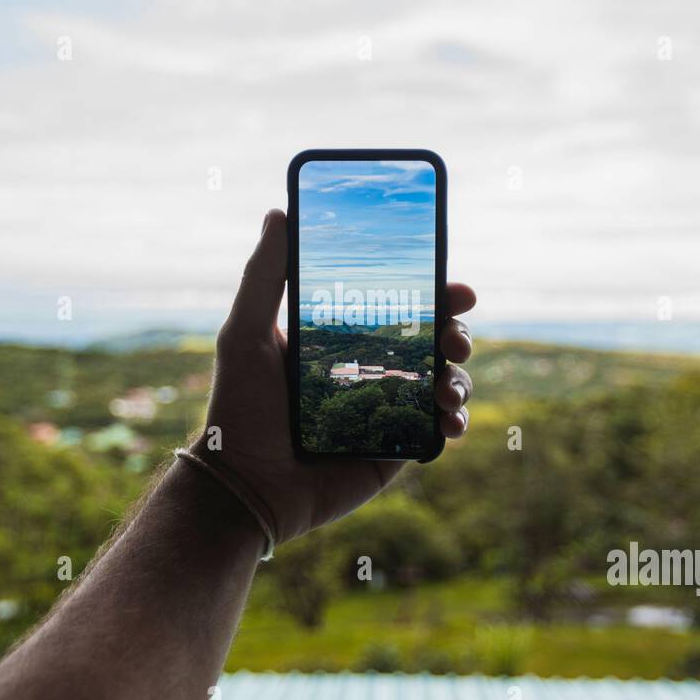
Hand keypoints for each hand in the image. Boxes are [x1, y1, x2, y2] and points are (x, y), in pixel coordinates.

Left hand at [192, 209, 475, 544]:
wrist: (244, 488)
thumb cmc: (238, 410)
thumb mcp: (245, 334)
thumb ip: (263, 276)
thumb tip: (279, 211)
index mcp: (342, 338)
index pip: (399, 306)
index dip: (433, 291)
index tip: (453, 284)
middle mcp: (371, 370)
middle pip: (433, 340)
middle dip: (456, 331)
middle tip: (453, 334)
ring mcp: (387, 411)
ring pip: (446, 382)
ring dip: (461, 377)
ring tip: (447, 383)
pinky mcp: (396, 452)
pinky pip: (440, 431)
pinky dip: (455, 421)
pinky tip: (448, 419)